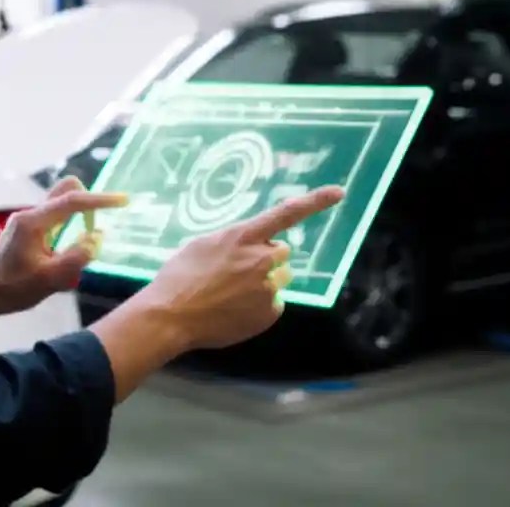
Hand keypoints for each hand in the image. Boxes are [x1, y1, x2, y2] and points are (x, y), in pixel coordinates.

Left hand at [0, 176, 127, 315]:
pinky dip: (67, 229)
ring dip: (77, 219)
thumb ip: (77, 256)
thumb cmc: (16, 289)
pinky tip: (63, 256)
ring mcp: (27, 219)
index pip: (72, 201)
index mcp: (34, 222)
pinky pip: (55, 218)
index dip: (100, 200)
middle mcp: (30, 214)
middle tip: (96, 227)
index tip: (123, 200)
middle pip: (65, 190)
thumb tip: (96, 235)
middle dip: (87, 202)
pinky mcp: (28, 228)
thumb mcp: (51, 278)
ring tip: (77, 251)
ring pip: (61, 204)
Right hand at [133, 185, 344, 351]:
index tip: (339, 193)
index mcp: (242, 236)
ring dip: (264, 281)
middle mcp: (261, 259)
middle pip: (281, 251)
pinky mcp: (270, 312)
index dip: (315, 201)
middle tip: (237, 271)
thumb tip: (251, 244)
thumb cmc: (178, 278)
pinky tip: (233, 309)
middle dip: (266, 257)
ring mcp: (267, 287)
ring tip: (231, 292)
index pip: (286, 213)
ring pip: (280, 278)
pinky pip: (274, 302)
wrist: (170, 317)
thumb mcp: (202, 245)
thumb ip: (233, 241)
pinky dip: (259, 305)